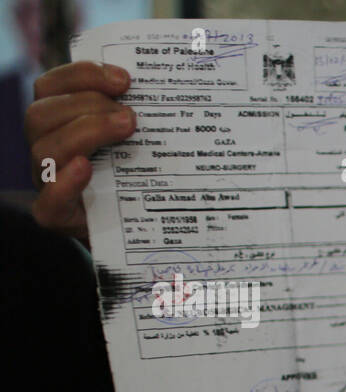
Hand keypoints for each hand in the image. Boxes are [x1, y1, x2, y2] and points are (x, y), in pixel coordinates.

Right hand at [24, 61, 135, 244]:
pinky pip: (48, 201)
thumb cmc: (136, 176)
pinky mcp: (56, 216)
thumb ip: (139, 116)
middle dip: (88, 106)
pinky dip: (65, 182)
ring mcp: (47, 182)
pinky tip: (86, 167)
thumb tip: (168, 91)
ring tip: (126, 128)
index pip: (52, 86)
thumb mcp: (137, 141)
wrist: (137, 227)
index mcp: (57, 120)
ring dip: (85, 133)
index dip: (83, 75)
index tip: (124, 79)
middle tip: (131, 115)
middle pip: (42, 115)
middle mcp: (46, 147)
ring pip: (44, 151)